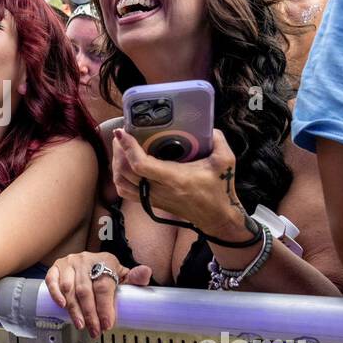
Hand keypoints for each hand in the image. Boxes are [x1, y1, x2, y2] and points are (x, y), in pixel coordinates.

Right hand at [45, 251, 151, 338]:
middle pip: (86, 290)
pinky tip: (61, 306)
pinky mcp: (56, 267)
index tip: (107, 324)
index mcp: (104, 261)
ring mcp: (69, 263)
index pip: (104, 286)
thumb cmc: (106, 273)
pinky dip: (55, 293)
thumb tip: (146, 272)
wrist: (90, 261)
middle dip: (90, 314)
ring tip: (80, 324)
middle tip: (94, 330)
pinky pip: (52, 280)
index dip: (105, 307)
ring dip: (74, 309)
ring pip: (69, 288)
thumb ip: (134, 278)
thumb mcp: (122, 275)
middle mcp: (85, 260)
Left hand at [111, 127, 251, 238]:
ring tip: (121, 148)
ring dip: (116, 165)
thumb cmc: (220, 189)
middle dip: (119, 151)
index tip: (122, 132)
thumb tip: (206, 125)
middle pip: (125, 172)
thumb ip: (218, 139)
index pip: (141, 165)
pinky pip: (125, 191)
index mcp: (175, 178)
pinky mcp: (150, 202)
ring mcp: (152, 198)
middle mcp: (159, 190)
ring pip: (121, 183)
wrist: (216, 217)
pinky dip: (119, 178)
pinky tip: (124, 165)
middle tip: (121, 135)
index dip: (128, 148)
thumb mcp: (226, 161)